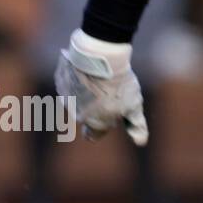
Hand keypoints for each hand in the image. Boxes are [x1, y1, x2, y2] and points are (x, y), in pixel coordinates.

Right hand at [55, 29, 148, 144]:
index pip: (94, 135)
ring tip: (100, 77)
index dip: (102, 127)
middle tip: (109, 91)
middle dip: (96, 107)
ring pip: (76, 98)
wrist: (99, 59)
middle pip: (87, 115)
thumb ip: (136, 125)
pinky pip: (69, 81)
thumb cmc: (119, 85)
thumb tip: (141, 142)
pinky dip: (77, 77)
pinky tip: (88, 68)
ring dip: (86, 91)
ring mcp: (66, 98)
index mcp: (95, 124)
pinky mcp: (61, 81)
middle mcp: (77, 115)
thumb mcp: (134, 105)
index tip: (109, 116)